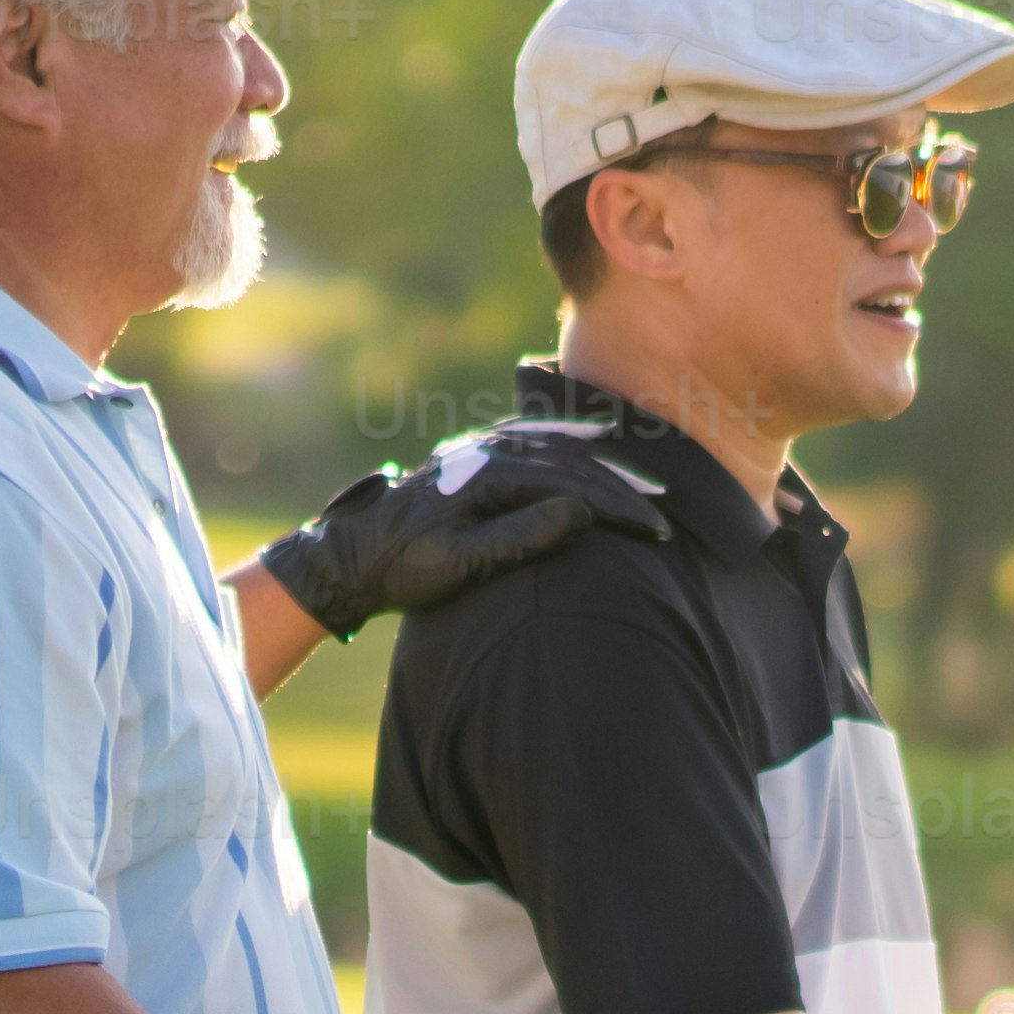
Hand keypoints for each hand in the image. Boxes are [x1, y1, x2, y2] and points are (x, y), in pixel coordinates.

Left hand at [257, 432, 668, 640]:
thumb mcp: (461, 563)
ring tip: (648, 489)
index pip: (575, 487)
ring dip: (606, 470)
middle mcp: (492, 451)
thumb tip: (581, 512)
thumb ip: (521, 537)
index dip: (620, 511)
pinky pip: (540, 447)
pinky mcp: (479, 461)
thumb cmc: (403, 567)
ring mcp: (485, 451)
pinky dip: (575, 449)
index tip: (655, 535)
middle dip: (623, 491)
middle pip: (575, 464)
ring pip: (561, 452)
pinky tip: (597, 446)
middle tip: (662, 522)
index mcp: (492, 472)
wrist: (351, 555)